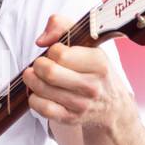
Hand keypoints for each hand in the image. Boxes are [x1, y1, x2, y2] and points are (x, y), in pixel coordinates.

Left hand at [22, 13, 129, 129]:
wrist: (111, 106)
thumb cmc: (94, 70)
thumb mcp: (87, 43)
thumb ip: (63, 26)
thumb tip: (41, 40)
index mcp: (98, 63)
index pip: (60, 53)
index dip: (52, 50)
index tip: (57, 53)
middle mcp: (92, 85)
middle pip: (49, 72)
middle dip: (38, 65)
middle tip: (40, 65)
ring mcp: (82, 104)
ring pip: (42, 90)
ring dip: (33, 81)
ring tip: (35, 76)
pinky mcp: (71, 118)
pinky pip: (43, 108)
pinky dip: (34, 99)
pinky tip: (39, 93)